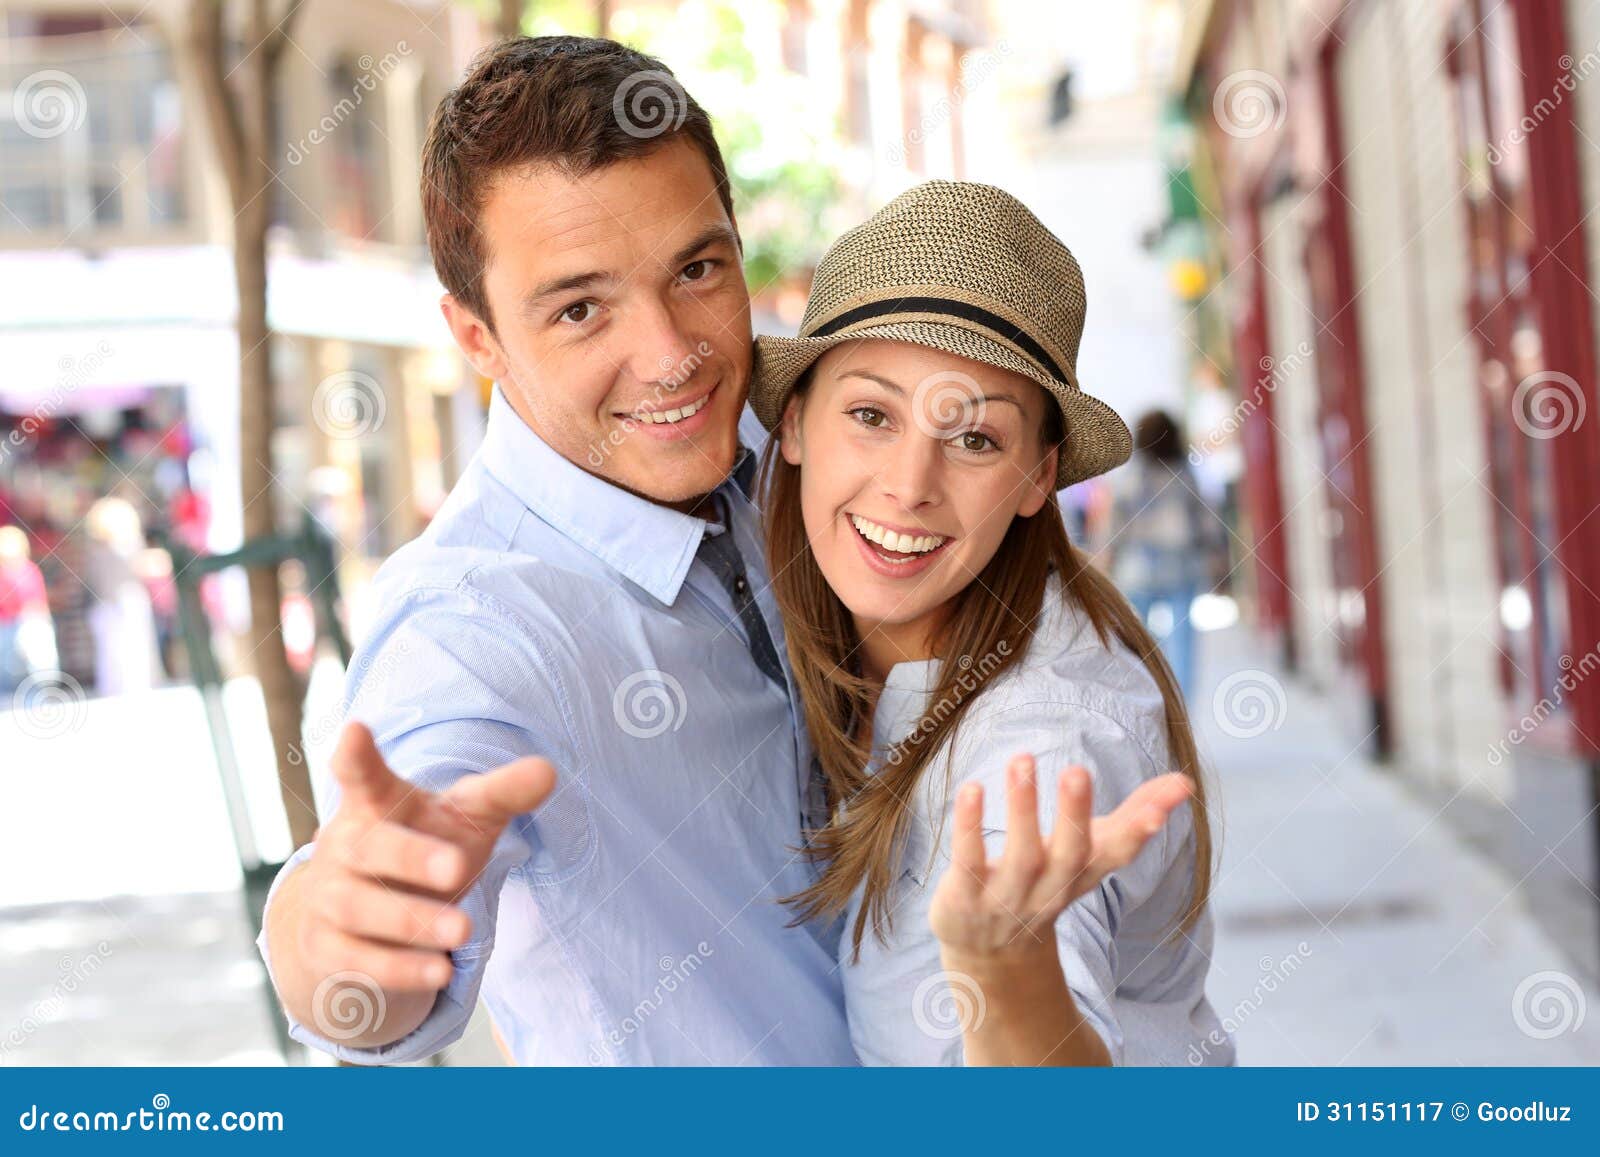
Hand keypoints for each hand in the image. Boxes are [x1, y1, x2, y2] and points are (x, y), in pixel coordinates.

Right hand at [293, 722, 555, 994]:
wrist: (366, 917)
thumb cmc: (426, 847)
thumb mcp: (466, 817)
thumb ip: (502, 793)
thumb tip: (549, 771)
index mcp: (374, 803)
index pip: (361, 774)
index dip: (357, 754)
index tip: (357, 729)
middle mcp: (344, 846)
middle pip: (369, 848)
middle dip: (411, 858)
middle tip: (456, 869)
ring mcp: (329, 897)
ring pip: (360, 909)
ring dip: (412, 921)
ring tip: (464, 930)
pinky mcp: (326, 948)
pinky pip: (359, 961)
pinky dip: (401, 968)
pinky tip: (442, 973)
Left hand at [929, 754, 1190, 963]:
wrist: (992, 954)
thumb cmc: (1049, 881)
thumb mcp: (1092, 853)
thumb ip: (1136, 816)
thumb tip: (1185, 782)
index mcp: (1084, 872)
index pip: (1116, 854)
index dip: (1138, 833)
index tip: (1158, 810)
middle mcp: (1051, 887)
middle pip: (1070, 854)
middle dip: (1075, 814)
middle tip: (1078, 770)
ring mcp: (1008, 897)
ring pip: (1021, 855)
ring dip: (1023, 807)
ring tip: (1022, 759)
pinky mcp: (965, 898)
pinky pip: (969, 860)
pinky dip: (969, 826)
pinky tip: (971, 788)